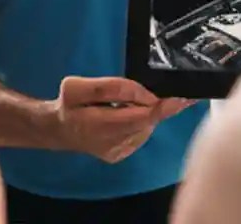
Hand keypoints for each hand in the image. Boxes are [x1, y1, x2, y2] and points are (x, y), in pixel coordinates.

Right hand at [51, 76, 196, 163]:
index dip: (162, 107)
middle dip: (156, 106)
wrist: (58, 129)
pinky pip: (140, 134)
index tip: (181, 97)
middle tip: (159, 93)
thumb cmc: (68, 104)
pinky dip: (140, 122)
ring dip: (145, 113)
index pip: (140, 117)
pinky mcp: (121, 155)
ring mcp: (117, 153)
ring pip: (145, 128)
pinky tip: (126, 115)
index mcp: (97, 126)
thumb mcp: (77, 86)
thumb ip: (112, 87)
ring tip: (127, 104)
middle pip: (146, 122)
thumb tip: (145, 95)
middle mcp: (111, 145)